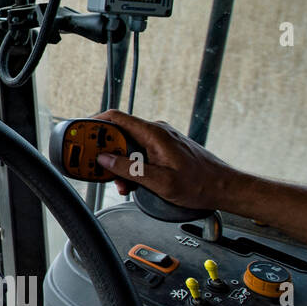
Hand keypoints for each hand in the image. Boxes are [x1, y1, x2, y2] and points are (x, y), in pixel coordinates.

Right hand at [91, 109, 238, 210]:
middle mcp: (156, 132)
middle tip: (98, 168)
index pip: (116, 118)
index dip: (94, 123)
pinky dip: (132, 165)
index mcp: (154, 134)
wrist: (226, 188)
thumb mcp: (160, 182)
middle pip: (119, 134)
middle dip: (106, 152)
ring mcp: (160, 140)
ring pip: (129, 145)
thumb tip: (105, 159)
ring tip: (122, 184)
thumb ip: (129, 169)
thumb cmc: (201, 184)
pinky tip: (134, 182)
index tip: (80, 136)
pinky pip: (140, 152)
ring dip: (120, 163)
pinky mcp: (163, 149)